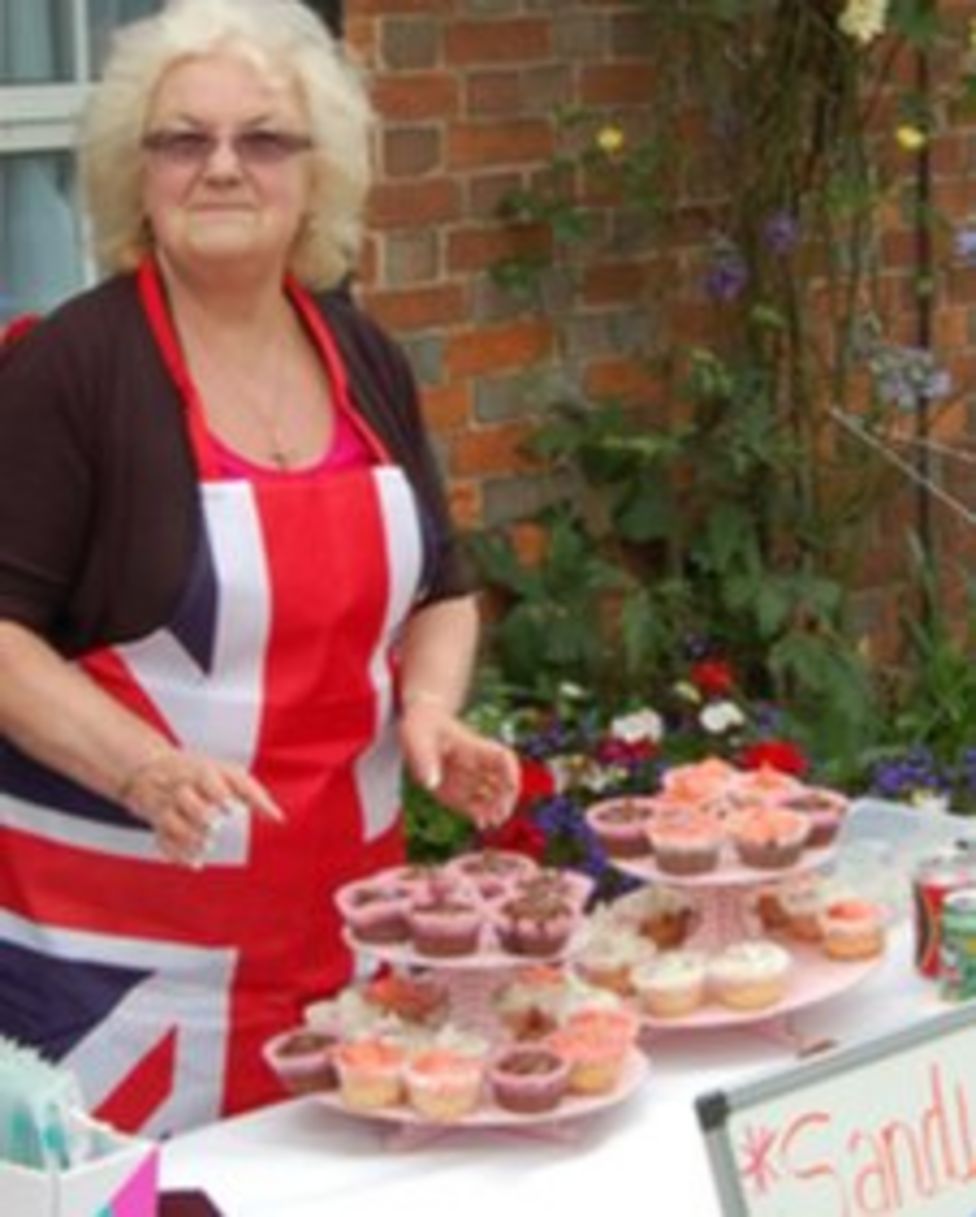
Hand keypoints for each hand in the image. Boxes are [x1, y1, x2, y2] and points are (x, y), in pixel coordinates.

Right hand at [117, 748, 281, 867]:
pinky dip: (177, 853)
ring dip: (188, 836)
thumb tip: (278, 818)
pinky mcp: (156, 822)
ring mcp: (165, 804)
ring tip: (207, 845)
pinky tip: (195, 862)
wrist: (152, 769)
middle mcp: (181, 787)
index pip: (207, 779)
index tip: (231, 807)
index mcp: (201, 772)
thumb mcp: (228, 773)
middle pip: (185, 798)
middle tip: (214, 826)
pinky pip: (161, 839)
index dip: (219, 793)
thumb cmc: (202, 774)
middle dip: (200, 813)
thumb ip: (253, 793)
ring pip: (170, 820)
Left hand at [399, 703, 519, 828]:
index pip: (503, 757)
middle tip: (500, 814)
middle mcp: (476, 764)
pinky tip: (480, 825)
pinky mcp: (457, 790)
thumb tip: (432, 784)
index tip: (511, 785)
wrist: (418, 725)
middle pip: (503, 782)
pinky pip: (474, 805)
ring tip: (492, 823)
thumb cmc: (421, 726)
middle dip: (506, 798)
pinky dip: (480, 815)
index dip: (512, 771)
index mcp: (472, 747)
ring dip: (496, 809)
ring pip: (492, 796)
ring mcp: (468, 778)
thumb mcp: (417, 738)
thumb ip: (424, 760)